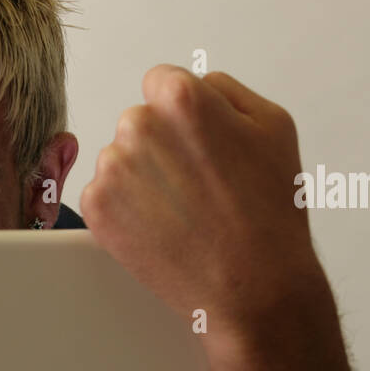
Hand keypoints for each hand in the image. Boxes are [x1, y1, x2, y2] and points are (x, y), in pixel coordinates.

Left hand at [79, 65, 329, 348]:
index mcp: (181, 97)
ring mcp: (112, 170)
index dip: (183, 115)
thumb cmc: (269, 211)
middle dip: (161, 146)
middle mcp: (138, 126)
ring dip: (142, 179)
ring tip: (182, 212)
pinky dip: (126, 212)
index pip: (161, 83)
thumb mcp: (273, 124)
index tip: (198, 145)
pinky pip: (104, 196)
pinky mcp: (96, 209)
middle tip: (196, 185)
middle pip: (138, 122)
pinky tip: (161, 229)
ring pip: (120, 160)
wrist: (252, 286)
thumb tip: (193, 84)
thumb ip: (224, 90)